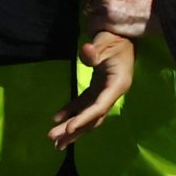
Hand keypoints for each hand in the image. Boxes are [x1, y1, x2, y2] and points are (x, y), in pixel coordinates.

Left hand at [48, 31, 135, 146]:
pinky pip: (83, 103)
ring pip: (87, 115)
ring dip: (72, 127)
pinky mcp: (97, 88)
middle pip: (92, 117)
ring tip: (55, 141)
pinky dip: (70, 111)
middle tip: (55, 141)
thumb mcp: (105, 42)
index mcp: (117, 85)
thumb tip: (86, 51)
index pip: (99, 107)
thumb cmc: (114, 38)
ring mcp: (104, 92)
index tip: (69, 129)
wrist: (120, 34)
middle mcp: (111, 94)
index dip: (84, 118)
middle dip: (74, 131)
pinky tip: (56, 118)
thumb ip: (95, 50)